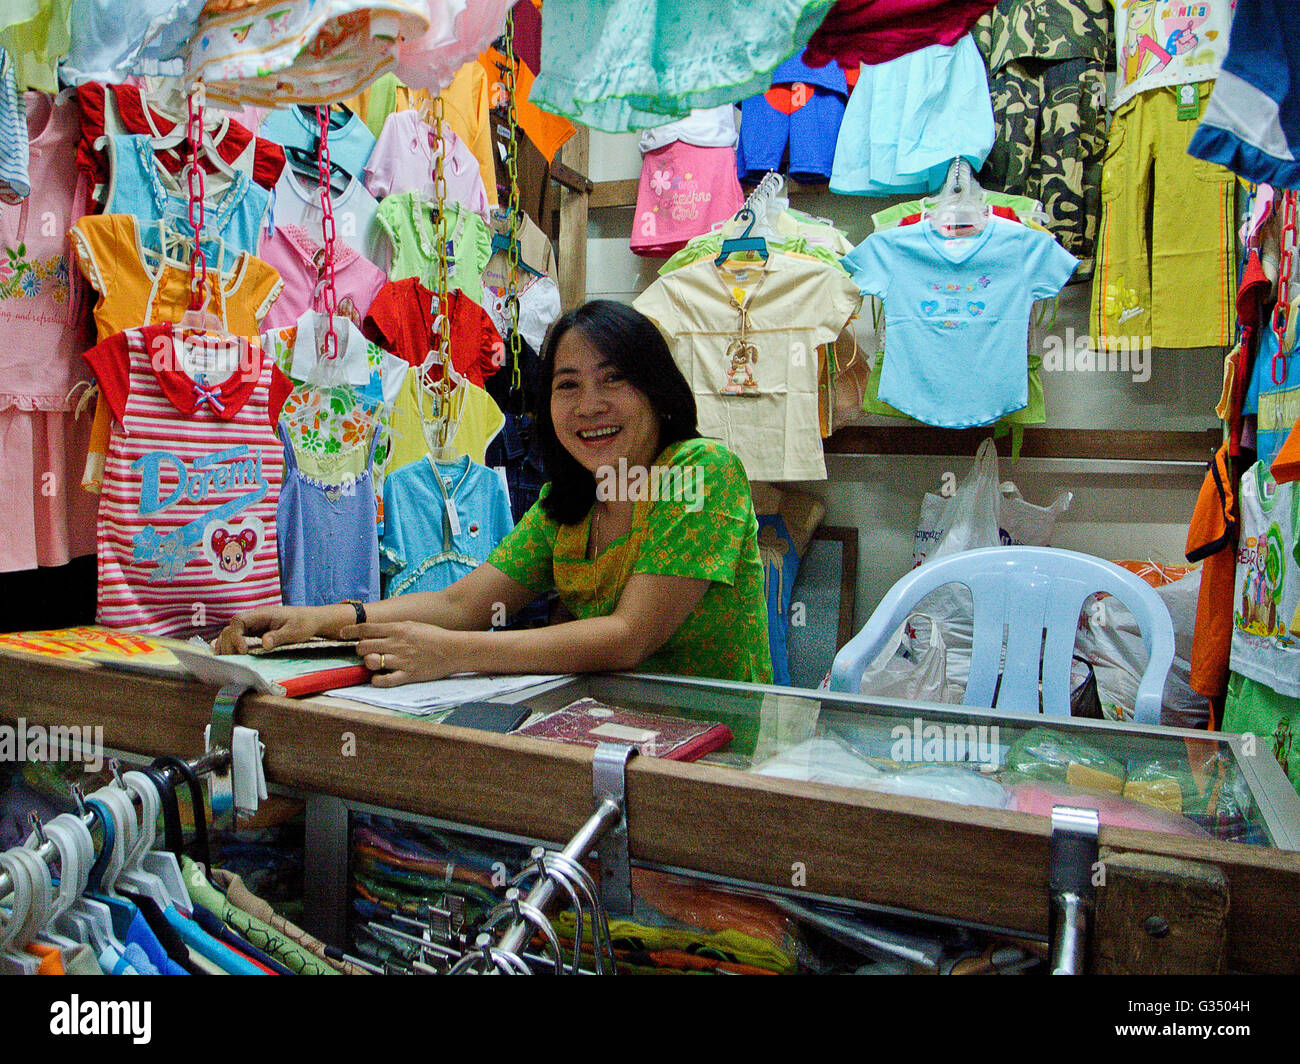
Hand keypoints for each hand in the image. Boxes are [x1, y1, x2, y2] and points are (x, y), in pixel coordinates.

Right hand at [215, 605, 333, 654]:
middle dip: (229, 645)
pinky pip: (237, 638)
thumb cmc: (304, 623)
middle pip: (230, 628)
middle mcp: (254, 619)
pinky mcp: (254, 633)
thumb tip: (264, 644)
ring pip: (230, 633)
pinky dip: (230, 646)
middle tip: (237, 661)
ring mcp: (253, 625)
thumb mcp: (294, 631)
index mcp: (262, 614)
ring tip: (230, 662)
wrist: (311, 619)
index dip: (236, 636)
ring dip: (227, 646)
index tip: (243, 651)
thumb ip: (278, 636)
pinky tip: (229, 657)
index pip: (238, 621)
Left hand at [340, 621, 464, 686]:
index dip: (350, 631)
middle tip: (365, 651)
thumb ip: (394, 628)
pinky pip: (384, 680)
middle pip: (364, 646)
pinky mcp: (407, 675)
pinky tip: (379, 677)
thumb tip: (375, 630)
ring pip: (371, 662)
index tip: (341, 634)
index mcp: (398, 629)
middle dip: (360, 649)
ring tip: (374, 663)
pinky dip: (377, 680)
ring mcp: (401, 660)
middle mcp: (396, 644)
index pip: (366, 628)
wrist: (454, 650)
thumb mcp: (413, 624)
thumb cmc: (434, 635)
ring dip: (368, 663)